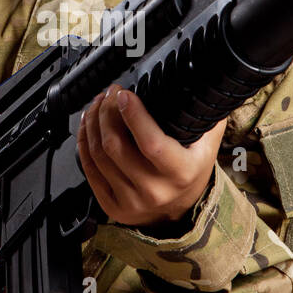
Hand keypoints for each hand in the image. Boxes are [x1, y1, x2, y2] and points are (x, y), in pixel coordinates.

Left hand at [76, 83, 227, 229]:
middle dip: (106, 111)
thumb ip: (202, 116)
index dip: (133, 115)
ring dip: (93, 123)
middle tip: (110, 93)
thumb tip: (197, 84)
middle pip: (116, 145)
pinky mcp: (111, 205)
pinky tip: (88, 125)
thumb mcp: (207, 144)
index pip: (151, 142)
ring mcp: (130, 200)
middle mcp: (155, 190)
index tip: (124, 94)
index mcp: (180, 172)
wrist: (180, 209)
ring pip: (98, 154)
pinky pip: (89, 169)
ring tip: (98, 105)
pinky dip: (85, 142)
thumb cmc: (190, 170)